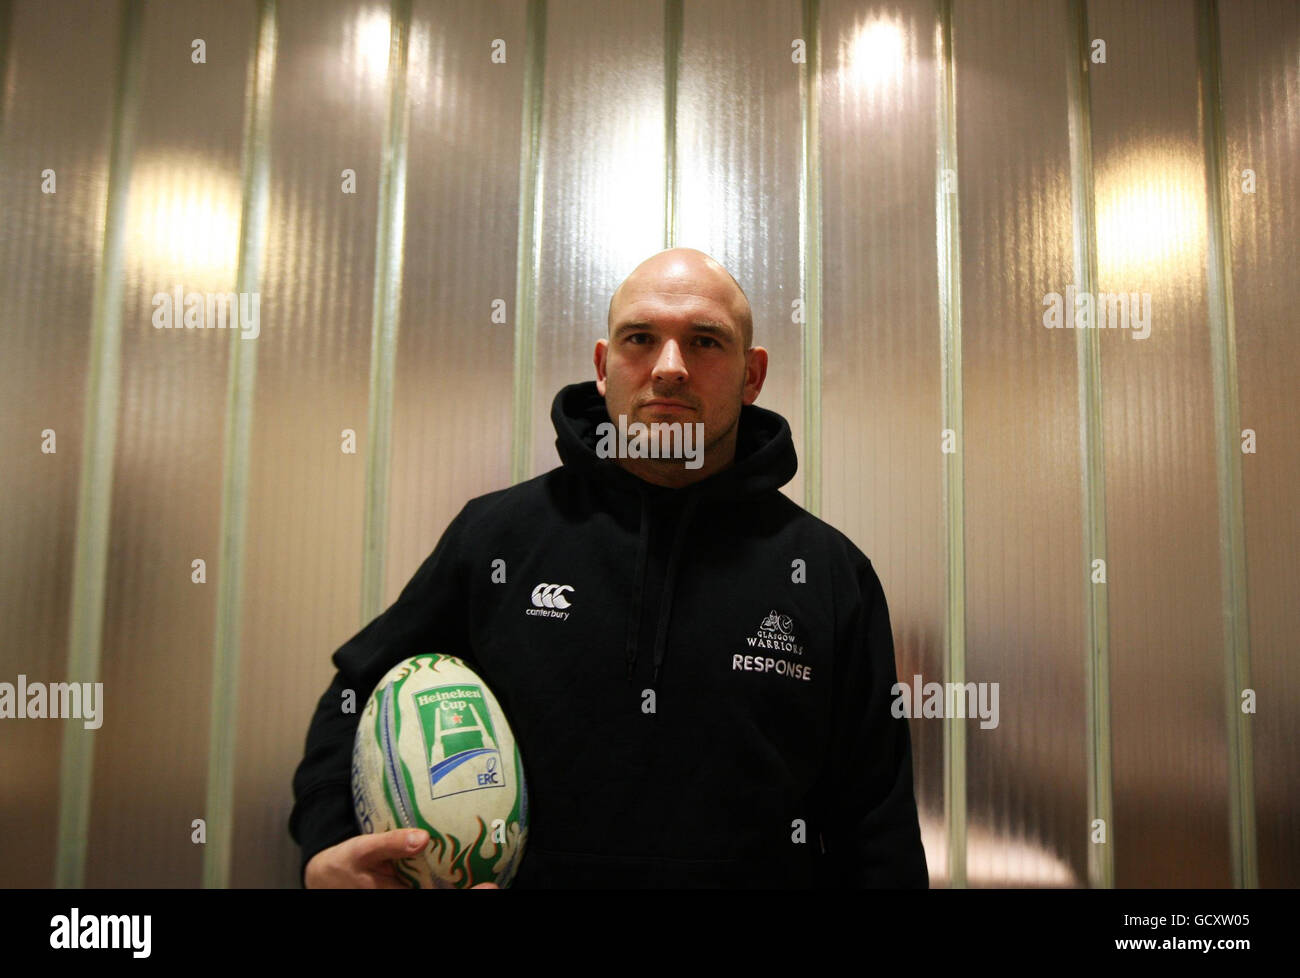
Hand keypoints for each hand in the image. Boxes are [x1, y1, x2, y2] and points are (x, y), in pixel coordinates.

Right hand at [304, 829, 499, 888]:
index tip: (489, 885)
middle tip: (494, 883)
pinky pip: (433, 890)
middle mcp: (405, 902)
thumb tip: (420, 837)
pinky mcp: (407, 893)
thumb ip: (390, 844)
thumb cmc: (345, 863)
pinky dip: (450, 883)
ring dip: (462, 889)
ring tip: (488, 880)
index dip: (466, 895)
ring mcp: (408, 898)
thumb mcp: (363, 850)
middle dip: (470, 894)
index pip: (437, 899)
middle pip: (444, 899)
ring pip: (440, 895)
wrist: (324, 879)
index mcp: (397, 897)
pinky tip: (467, 872)